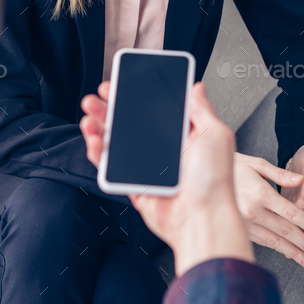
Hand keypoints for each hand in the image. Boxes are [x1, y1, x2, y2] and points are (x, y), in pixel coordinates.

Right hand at [80, 81, 253, 276]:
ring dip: (100, 127)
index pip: (154, 110)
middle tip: (98, 96)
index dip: (136, 96)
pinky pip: (111, 168)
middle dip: (111, 108)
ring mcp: (147, 168)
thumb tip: (197, 87)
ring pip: (116, 143)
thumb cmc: (214, 182)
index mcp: (183, 136)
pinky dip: (99, 154)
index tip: (122, 84)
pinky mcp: (134, 185)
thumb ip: (202, 109)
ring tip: (89, 115)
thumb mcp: (214, 135)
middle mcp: (164, 150)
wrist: (203, 218)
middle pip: (130, 123)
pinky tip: (94, 140)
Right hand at [234, 153, 303, 271]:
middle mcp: (253, 211)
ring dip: (295, 254)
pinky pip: (264, 241)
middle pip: (286, 232)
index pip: (291, 214)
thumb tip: (301, 181)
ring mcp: (246, 222)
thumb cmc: (234, 167)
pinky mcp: (241, 228)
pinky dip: (279, 249)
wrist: (205, 177)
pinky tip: (291, 255)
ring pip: (275, 241)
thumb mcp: (257, 164)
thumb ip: (281, 174)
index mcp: (261, 194)